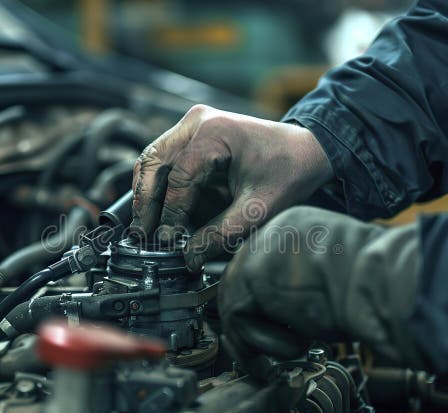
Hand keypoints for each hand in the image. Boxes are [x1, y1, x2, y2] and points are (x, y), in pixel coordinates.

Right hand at [130, 105, 330, 270]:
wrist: (305, 150)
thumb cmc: (288, 171)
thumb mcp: (258, 209)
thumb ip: (222, 233)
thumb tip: (189, 256)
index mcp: (216, 132)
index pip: (179, 177)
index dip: (170, 213)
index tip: (167, 240)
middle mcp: (198, 121)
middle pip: (154, 161)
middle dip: (146, 201)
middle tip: (142, 234)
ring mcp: (192, 124)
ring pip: (153, 158)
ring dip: (146, 192)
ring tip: (144, 226)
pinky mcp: (192, 134)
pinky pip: (164, 158)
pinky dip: (157, 184)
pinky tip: (157, 210)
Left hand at [218, 206, 425, 374]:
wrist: (385, 283)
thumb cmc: (377, 286)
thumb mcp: (335, 279)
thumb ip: (304, 290)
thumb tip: (291, 319)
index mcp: (298, 227)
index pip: (263, 266)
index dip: (264, 307)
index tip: (273, 333)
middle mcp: (275, 232)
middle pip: (241, 281)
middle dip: (248, 325)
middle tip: (260, 356)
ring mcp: (260, 251)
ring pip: (236, 301)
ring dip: (259, 338)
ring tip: (289, 353)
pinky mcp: (252, 276)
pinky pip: (240, 318)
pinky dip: (264, 341)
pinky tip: (296, 345)